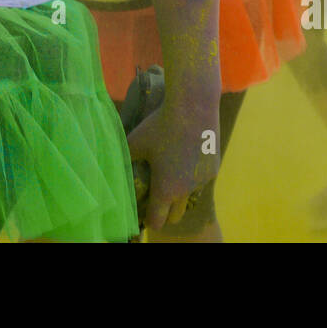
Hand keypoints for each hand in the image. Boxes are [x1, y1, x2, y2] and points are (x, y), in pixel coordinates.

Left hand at [125, 91, 219, 230]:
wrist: (193, 106)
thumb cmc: (160, 125)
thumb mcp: (136, 142)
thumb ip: (126, 160)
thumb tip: (112, 168)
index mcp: (166, 189)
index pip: (157, 221)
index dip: (148, 220)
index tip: (143, 212)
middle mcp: (186, 190)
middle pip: (175, 215)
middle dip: (165, 211)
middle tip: (156, 197)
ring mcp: (202, 181)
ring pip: (189, 195)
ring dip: (180, 191)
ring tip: (171, 171)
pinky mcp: (214, 168)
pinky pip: (200, 179)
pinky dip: (193, 175)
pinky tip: (186, 156)